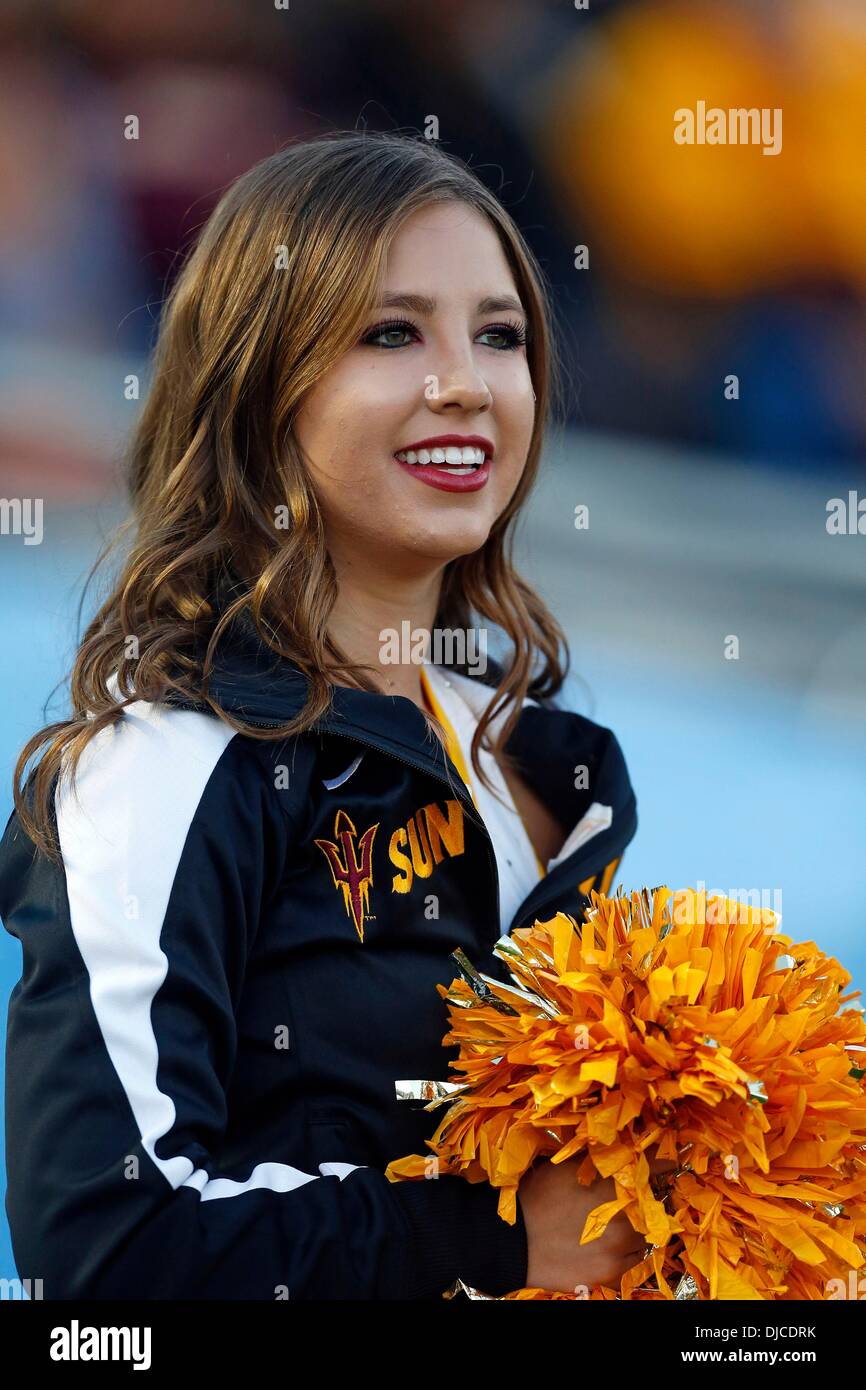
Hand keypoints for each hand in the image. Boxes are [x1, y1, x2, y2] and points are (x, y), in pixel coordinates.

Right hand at [517, 1151, 675, 1294]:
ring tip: (613, 1221)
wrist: (513, 1242)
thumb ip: (599, 1159)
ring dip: (637, 1225)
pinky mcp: (613, 1272)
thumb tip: (623, 1147)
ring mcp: (621, 1246)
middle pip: (656, 1201)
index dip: (661, 1162)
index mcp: (615, 1181)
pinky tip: (606, 1243)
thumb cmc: (535, 1197)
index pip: (657, 1165)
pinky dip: (626, 1250)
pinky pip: (634, 1258)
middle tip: (628, 1194)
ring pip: (646, 1232)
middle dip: (645, 1196)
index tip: (665, 1162)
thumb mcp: (565, 1165)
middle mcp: (626, 1214)